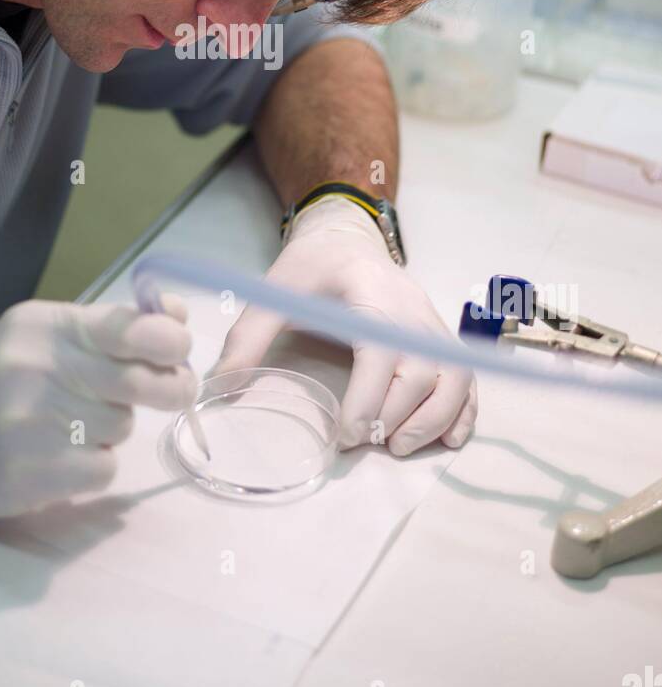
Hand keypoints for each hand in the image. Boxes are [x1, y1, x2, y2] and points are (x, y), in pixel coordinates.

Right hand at [0, 294, 195, 518]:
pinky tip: (65, 456)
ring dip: (114, 428)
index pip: (127, 328)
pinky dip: (95, 465)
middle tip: (177, 391)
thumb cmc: (4, 380)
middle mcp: (37, 369)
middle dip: (170, 387)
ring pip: (122, 427)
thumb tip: (179, 316)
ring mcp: (32, 423)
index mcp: (46, 327)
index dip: (169, 340)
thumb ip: (112, 326)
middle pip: (137, 382)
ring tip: (77, 424)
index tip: (181, 349)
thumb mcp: (48, 335)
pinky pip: (103, 469)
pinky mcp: (32, 473)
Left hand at [209, 197, 476, 455]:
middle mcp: (410, 310)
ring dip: (433, 421)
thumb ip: (247, 339)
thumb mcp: (272, 294)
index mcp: (369, 295)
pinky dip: (463, 412)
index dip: (367, 402)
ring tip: (399, 448)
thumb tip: (220, 389)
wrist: (346, 238)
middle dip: (396, 418)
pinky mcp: (441, 337)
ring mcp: (431, 324)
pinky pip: (467, 378)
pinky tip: (446, 440)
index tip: (344, 436)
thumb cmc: (310, 269)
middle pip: (421, 374)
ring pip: (453, 379)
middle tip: (364, 444)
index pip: (380, 356)